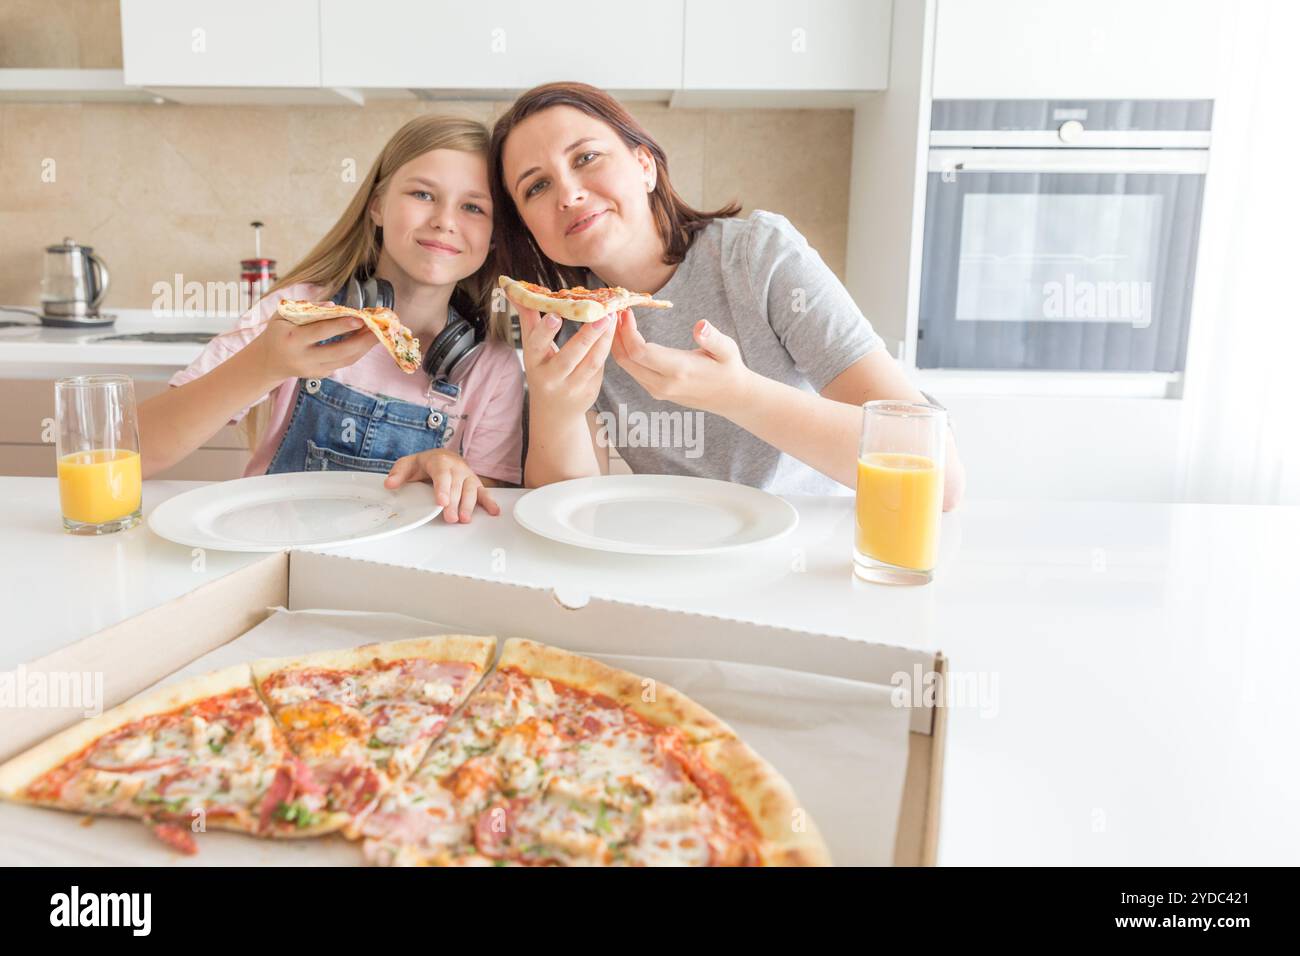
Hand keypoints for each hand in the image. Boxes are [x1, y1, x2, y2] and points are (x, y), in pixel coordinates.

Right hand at [252, 315, 377, 382]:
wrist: (269, 360)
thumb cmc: (279, 331)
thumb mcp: (284, 314)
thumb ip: (308, 309)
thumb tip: (334, 307)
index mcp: (292, 339)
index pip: (320, 332)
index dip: (341, 325)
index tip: (360, 318)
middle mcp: (303, 358)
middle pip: (338, 351)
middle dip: (361, 340)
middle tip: (378, 327)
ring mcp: (313, 370)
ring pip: (345, 360)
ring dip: (364, 347)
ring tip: (377, 333)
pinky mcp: (321, 375)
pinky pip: (343, 363)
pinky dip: (357, 351)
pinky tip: (366, 340)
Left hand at [383, 448, 499, 523]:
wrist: (443, 456)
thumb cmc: (425, 464)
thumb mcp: (408, 464)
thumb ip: (398, 474)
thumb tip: (390, 484)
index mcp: (439, 461)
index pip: (442, 474)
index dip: (443, 488)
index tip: (442, 501)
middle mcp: (456, 468)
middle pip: (457, 486)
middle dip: (454, 503)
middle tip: (451, 518)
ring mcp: (467, 476)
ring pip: (471, 490)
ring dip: (469, 505)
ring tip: (464, 519)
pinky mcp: (475, 484)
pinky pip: (483, 492)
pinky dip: (490, 502)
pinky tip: (493, 511)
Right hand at [518, 306, 615, 418]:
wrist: (554, 412)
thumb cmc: (542, 370)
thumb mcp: (532, 348)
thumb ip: (528, 318)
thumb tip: (512, 287)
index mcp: (534, 362)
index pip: (537, 345)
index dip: (545, 331)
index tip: (555, 315)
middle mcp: (551, 377)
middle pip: (570, 356)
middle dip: (586, 336)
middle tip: (601, 315)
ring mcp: (572, 387)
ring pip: (591, 362)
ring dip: (604, 339)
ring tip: (612, 319)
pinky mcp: (589, 392)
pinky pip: (600, 368)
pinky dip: (607, 348)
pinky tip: (614, 331)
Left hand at [610, 312, 753, 416]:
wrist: (731, 397)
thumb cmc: (729, 368)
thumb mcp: (727, 350)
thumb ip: (713, 338)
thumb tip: (701, 325)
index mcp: (679, 370)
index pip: (640, 352)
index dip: (628, 331)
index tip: (627, 312)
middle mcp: (664, 384)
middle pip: (626, 360)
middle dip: (616, 335)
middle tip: (617, 313)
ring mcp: (658, 390)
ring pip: (627, 367)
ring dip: (618, 344)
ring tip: (621, 321)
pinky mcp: (656, 391)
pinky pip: (633, 371)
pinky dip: (626, 353)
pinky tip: (629, 337)